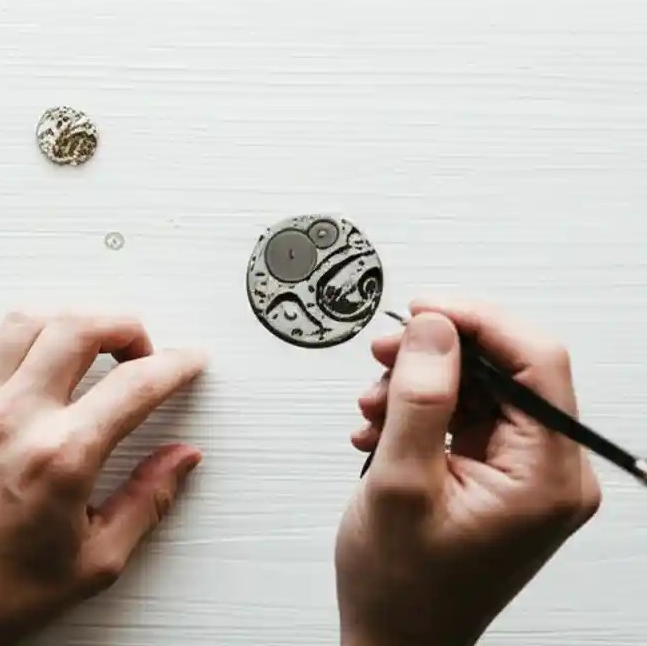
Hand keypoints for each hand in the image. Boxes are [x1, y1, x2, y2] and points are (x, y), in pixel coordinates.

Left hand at [0, 313, 206, 645]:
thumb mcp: (94, 561)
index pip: (134, 384)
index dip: (174, 365)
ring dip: (69, 321)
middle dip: (125, 325)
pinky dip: (21, 347)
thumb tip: (180, 460)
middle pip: (80, 326)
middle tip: (140, 351)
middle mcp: (13, 419)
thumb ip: (147, 500)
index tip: (186, 363)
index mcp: (60, 457)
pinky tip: (34, 373)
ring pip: (26, 320)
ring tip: (88, 348)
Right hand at [337, 299, 601, 645]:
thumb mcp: (399, 482)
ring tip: (373, 408)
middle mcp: (551, 475)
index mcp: (547, 478)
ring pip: (482, 392)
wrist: (395, 638)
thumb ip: (418, 397)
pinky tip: (382, 430)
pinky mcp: (501, 480)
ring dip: (420, 387)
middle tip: (385, 354)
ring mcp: (527, 478)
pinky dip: (422, 414)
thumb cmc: (402, 588)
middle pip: (509, 372)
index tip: (425, 311)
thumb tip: (433, 329)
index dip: (478, 322)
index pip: (537, 362)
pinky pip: (469, 419)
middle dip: (437, 357)